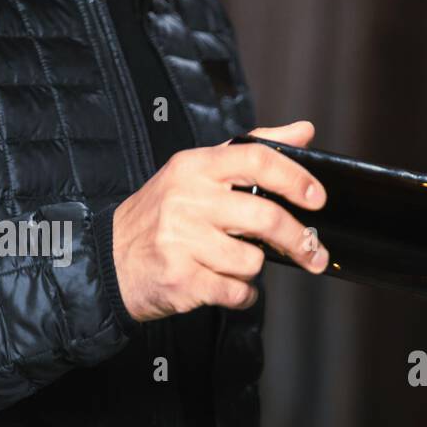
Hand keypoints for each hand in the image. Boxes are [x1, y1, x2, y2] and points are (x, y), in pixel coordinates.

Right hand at [112, 120, 327, 321]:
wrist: (108, 260)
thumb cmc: (162, 216)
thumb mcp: (198, 173)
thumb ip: (252, 151)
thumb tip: (303, 131)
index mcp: (195, 167)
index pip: (256, 159)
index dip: (296, 178)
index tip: (318, 198)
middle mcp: (187, 199)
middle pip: (265, 218)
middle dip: (299, 240)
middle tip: (313, 252)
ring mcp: (181, 241)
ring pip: (253, 262)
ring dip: (253, 271)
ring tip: (232, 266)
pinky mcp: (181, 279)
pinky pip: (236, 292)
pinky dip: (240, 295)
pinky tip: (224, 286)